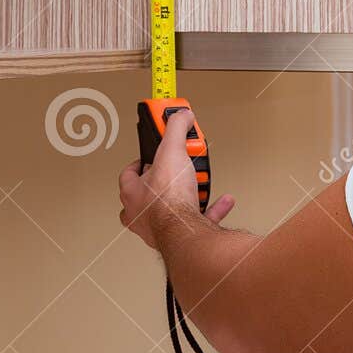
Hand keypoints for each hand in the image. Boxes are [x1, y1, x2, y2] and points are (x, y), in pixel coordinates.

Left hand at [118, 109, 234, 248]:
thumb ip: (175, 129)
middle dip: (171, 177)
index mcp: (131, 194)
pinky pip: (199, 219)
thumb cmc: (167, 200)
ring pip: (173, 208)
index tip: (155, 151)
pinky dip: (213, 209)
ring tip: (201, 180)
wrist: (185, 231)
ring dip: (190, 194)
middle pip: (153, 191)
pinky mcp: (182, 236)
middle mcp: (142, 214)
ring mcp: (161, 228)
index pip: (129, 174)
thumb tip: (180, 115)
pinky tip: (223, 200)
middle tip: (183, 165)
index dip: (142, 160)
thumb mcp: (171, 151)